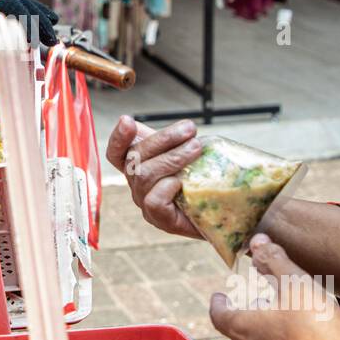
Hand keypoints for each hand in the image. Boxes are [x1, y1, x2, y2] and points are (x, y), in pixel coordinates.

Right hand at [105, 115, 203, 237]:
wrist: (222, 208)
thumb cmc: (203, 175)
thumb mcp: (189, 151)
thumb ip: (177, 139)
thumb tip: (183, 126)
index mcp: (138, 165)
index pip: (116, 152)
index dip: (118, 137)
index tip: (127, 120)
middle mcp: (136, 183)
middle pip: (134, 158)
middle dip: (163, 139)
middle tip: (190, 129)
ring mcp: (145, 203)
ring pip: (144, 175)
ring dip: (172, 158)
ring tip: (196, 148)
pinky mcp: (159, 219)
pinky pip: (154, 200)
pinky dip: (167, 187)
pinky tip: (182, 182)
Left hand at [208, 235, 339, 339]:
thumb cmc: (316, 327)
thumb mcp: (295, 283)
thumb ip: (274, 260)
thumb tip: (258, 242)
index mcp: (243, 327)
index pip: (218, 315)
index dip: (217, 304)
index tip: (219, 296)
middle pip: (236, 333)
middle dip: (243, 316)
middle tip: (256, 305)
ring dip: (260, 336)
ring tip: (277, 323)